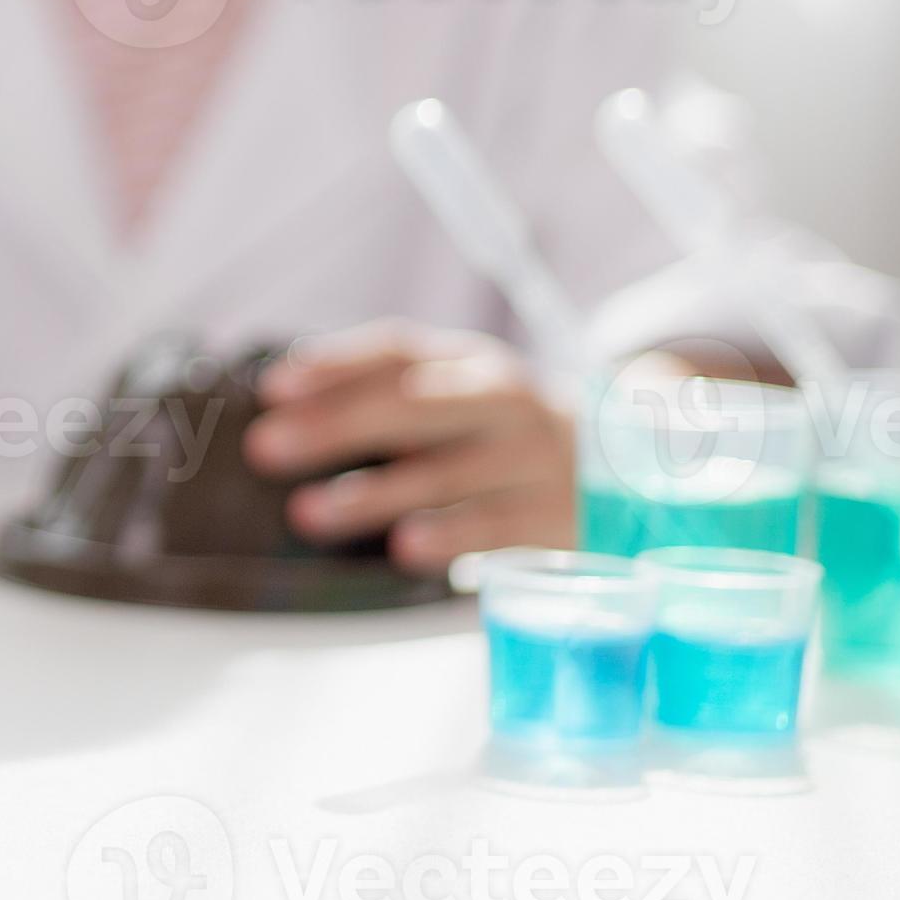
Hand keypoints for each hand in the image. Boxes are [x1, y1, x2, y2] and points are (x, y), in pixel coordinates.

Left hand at [244, 320, 575, 572]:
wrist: (633, 478)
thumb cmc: (506, 441)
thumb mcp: (462, 401)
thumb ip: (391, 396)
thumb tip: (285, 410)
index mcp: (472, 363)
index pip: (397, 350)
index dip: (334, 364)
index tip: (272, 388)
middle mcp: (504, 401)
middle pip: (412, 404)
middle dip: (334, 426)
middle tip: (266, 448)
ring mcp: (534, 458)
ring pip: (445, 470)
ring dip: (372, 494)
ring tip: (308, 513)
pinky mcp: (557, 515)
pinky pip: (497, 525)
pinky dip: (450, 535)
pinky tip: (404, 549)